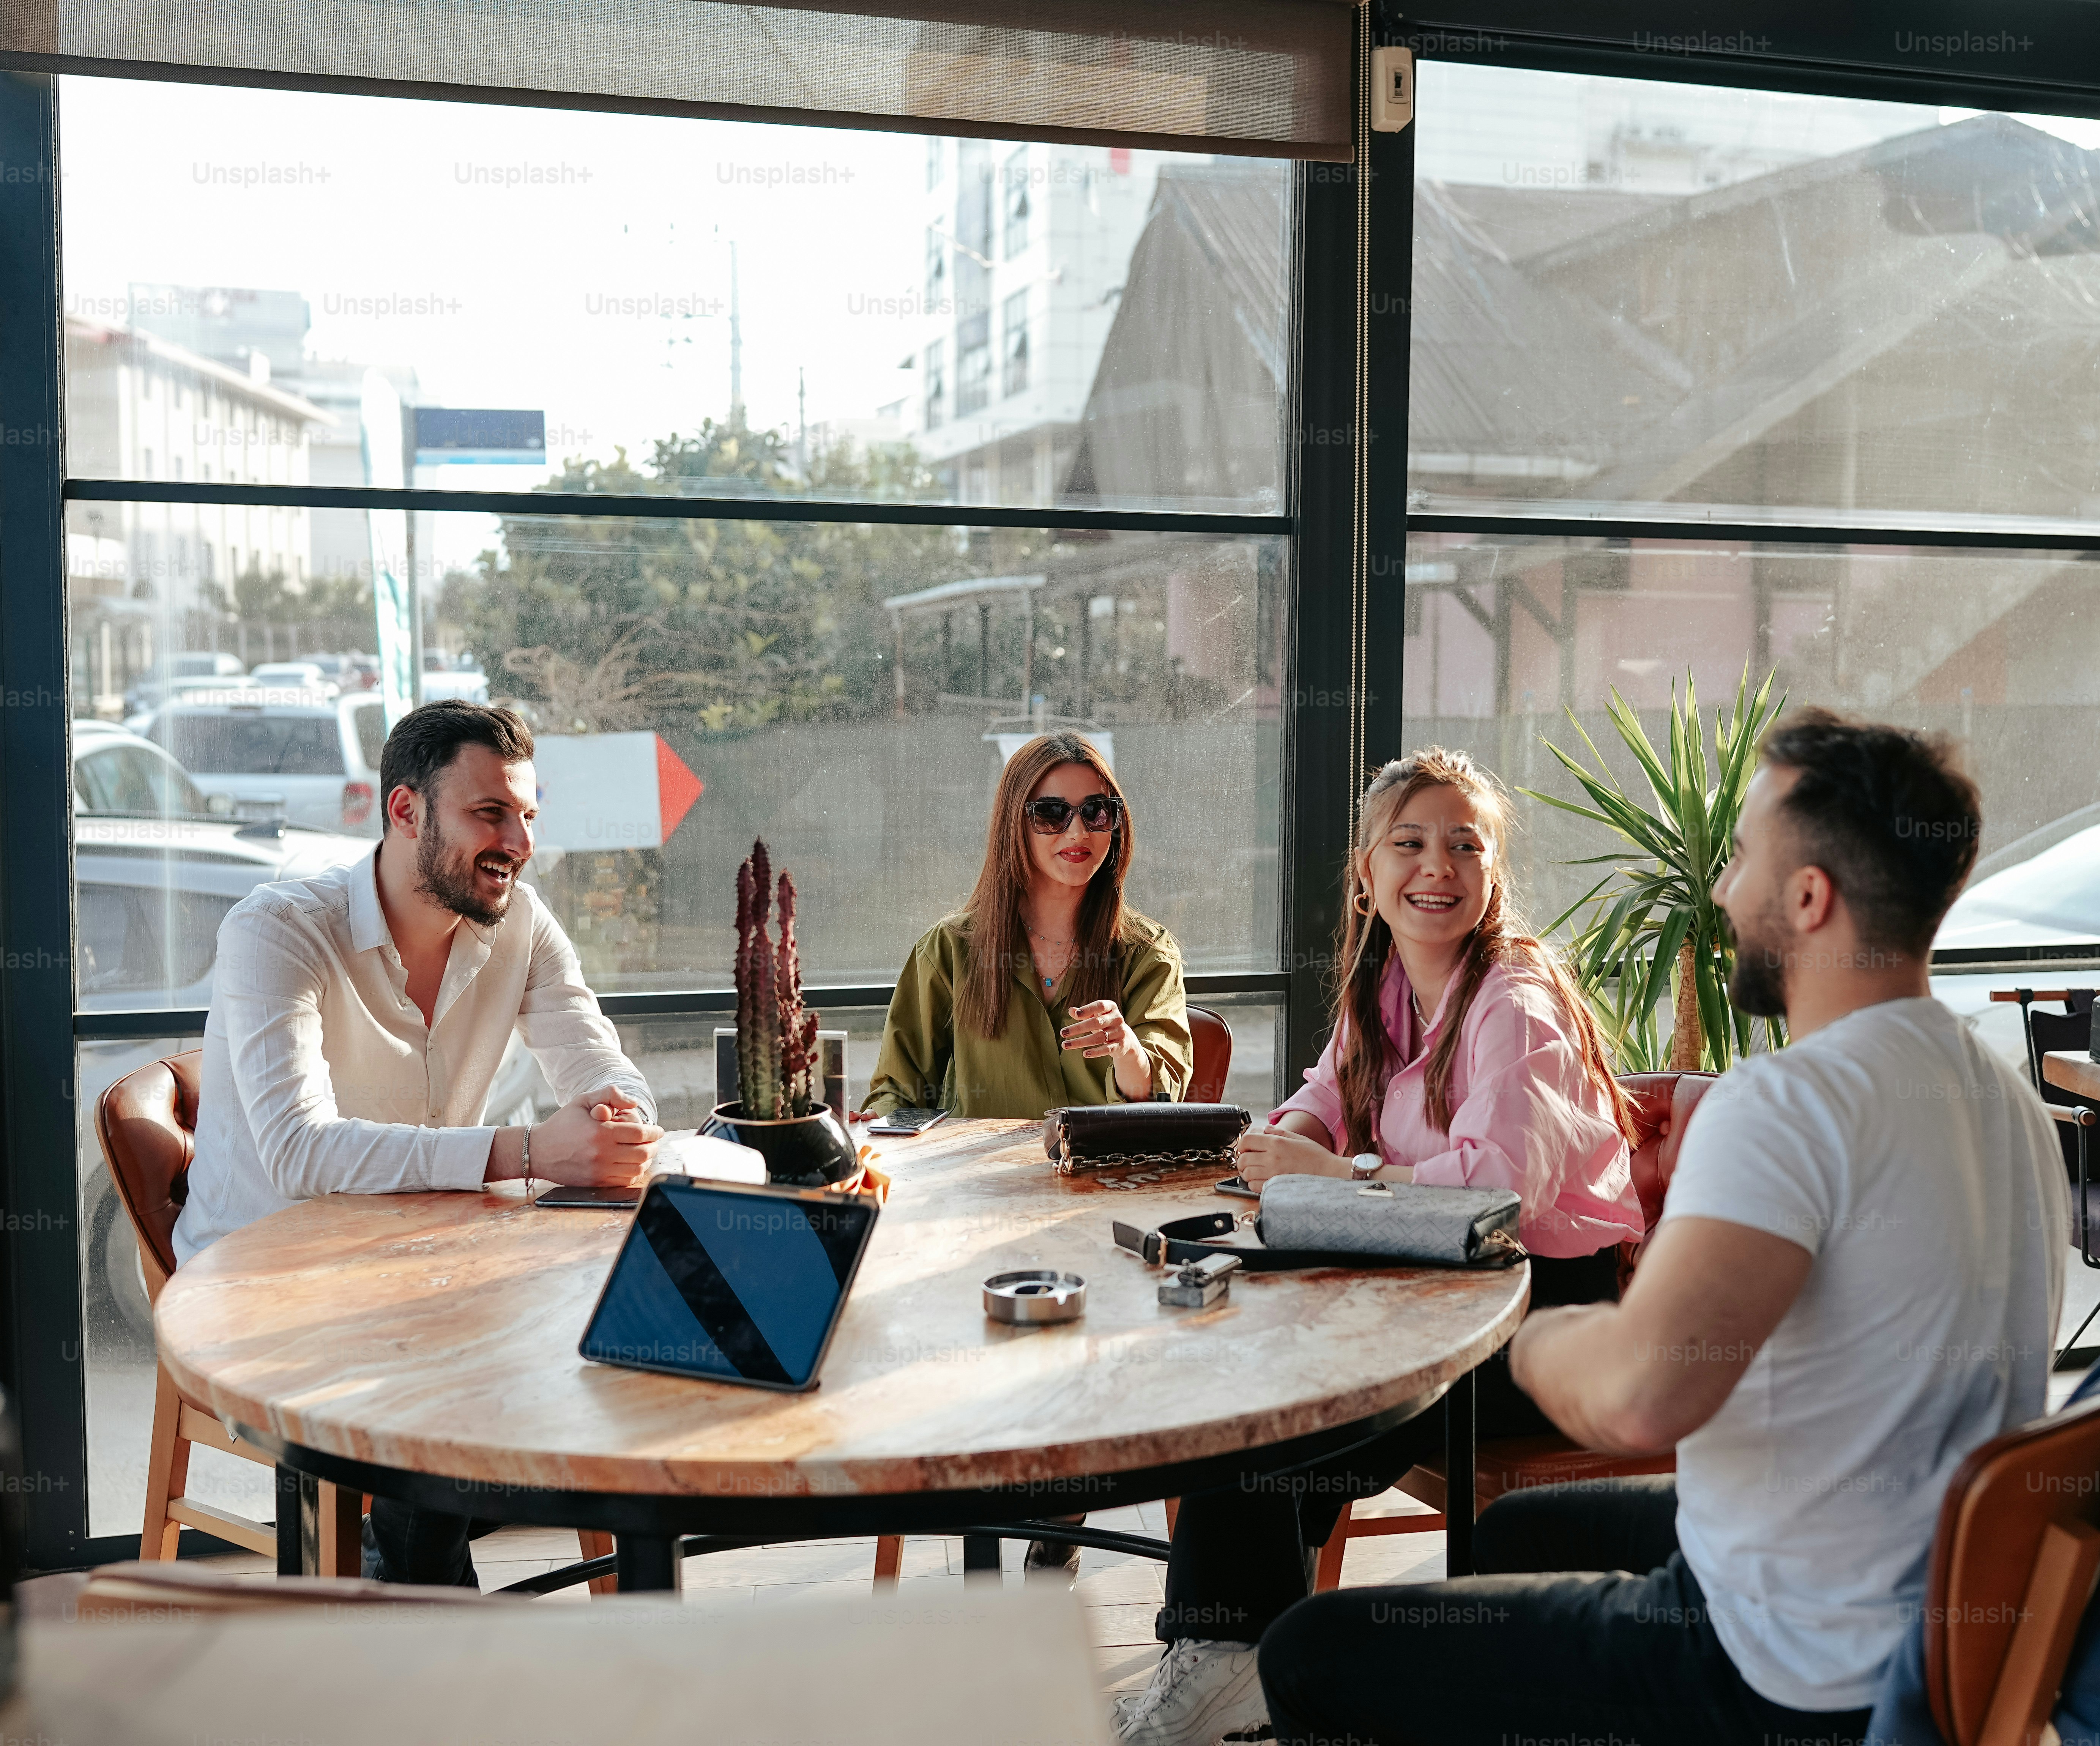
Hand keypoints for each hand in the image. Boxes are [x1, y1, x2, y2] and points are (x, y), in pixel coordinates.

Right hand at [518, 1083, 662, 1185]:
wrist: (538, 1151)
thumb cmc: (562, 1124)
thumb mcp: (583, 1100)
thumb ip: (609, 1095)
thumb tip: (634, 1102)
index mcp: (601, 1132)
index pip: (640, 1134)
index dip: (654, 1132)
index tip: (658, 1131)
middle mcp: (602, 1154)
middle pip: (642, 1153)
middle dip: (653, 1146)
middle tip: (654, 1142)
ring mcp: (599, 1171)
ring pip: (636, 1169)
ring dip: (646, 1161)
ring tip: (645, 1153)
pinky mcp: (596, 1183)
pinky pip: (624, 1181)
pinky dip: (634, 1173)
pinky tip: (633, 1164)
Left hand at [1061, 998, 1151, 1099]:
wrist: (1127, 1040)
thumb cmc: (1107, 1024)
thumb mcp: (1097, 1016)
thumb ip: (1085, 1013)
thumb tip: (1071, 1010)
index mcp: (1111, 1008)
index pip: (1099, 1006)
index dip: (1088, 1009)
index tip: (1076, 1015)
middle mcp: (1117, 1019)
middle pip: (1097, 1023)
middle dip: (1078, 1028)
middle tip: (1062, 1032)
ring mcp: (1120, 1032)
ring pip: (1099, 1037)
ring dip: (1081, 1042)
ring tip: (1066, 1045)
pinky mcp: (1120, 1045)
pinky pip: (1107, 1049)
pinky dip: (1095, 1052)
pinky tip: (1084, 1054)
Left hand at [1235, 1123, 1350, 1186]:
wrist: (1329, 1172)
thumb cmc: (1315, 1155)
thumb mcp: (1297, 1137)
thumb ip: (1279, 1132)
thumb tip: (1265, 1129)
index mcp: (1276, 1142)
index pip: (1246, 1141)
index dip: (1242, 1144)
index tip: (1245, 1148)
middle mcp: (1272, 1157)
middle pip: (1243, 1159)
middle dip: (1242, 1160)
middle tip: (1249, 1161)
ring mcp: (1273, 1173)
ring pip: (1247, 1174)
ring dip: (1247, 1173)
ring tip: (1255, 1171)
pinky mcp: (1276, 1186)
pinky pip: (1254, 1187)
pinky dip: (1254, 1184)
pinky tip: (1262, 1180)